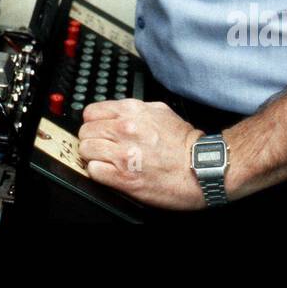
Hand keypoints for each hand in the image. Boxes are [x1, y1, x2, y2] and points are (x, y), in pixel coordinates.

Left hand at [77, 99, 206, 210]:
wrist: (201, 168)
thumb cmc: (184, 144)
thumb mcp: (159, 111)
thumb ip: (133, 110)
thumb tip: (114, 113)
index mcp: (132, 112)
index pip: (90, 112)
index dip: (93, 123)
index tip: (99, 131)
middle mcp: (125, 129)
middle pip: (85, 132)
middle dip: (92, 140)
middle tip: (104, 147)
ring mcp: (123, 154)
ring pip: (85, 150)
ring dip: (94, 157)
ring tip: (107, 161)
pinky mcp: (124, 178)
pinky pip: (93, 171)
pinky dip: (99, 173)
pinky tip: (110, 173)